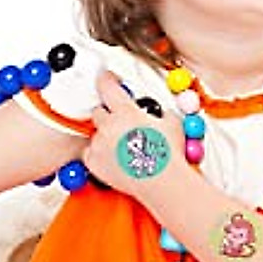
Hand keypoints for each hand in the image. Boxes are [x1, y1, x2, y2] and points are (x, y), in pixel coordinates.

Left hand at [83, 71, 186, 198]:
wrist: (162, 183)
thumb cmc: (168, 156)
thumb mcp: (172, 124)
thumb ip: (161, 114)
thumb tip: (160, 114)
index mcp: (125, 112)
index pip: (107, 86)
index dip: (107, 80)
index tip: (106, 78)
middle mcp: (109, 126)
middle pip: (98, 112)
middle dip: (109, 115)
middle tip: (122, 124)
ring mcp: (100, 145)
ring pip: (95, 134)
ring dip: (106, 136)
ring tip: (123, 147)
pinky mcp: (95, 164)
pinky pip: (90, 153)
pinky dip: (98, 154)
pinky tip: (114, 158)